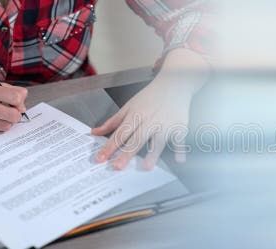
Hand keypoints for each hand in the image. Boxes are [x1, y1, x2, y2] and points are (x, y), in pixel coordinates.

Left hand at [92, 48, 208, 170]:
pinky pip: (180, 139)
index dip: (110, 146)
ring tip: (147, 166)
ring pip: (158, 140)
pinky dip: (180, 148)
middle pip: (137, 138)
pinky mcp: (179, 125)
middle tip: (118, 166)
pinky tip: (178, 159)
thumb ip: (113, 121)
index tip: (102, 158)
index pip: (120, 133)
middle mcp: (150, 120)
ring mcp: (166, 124)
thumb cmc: (150, 97)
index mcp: (135, 115)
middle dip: (127, 153)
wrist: (173, 83)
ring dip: (153, 153)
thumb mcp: (128, 106)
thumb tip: (95, 132)